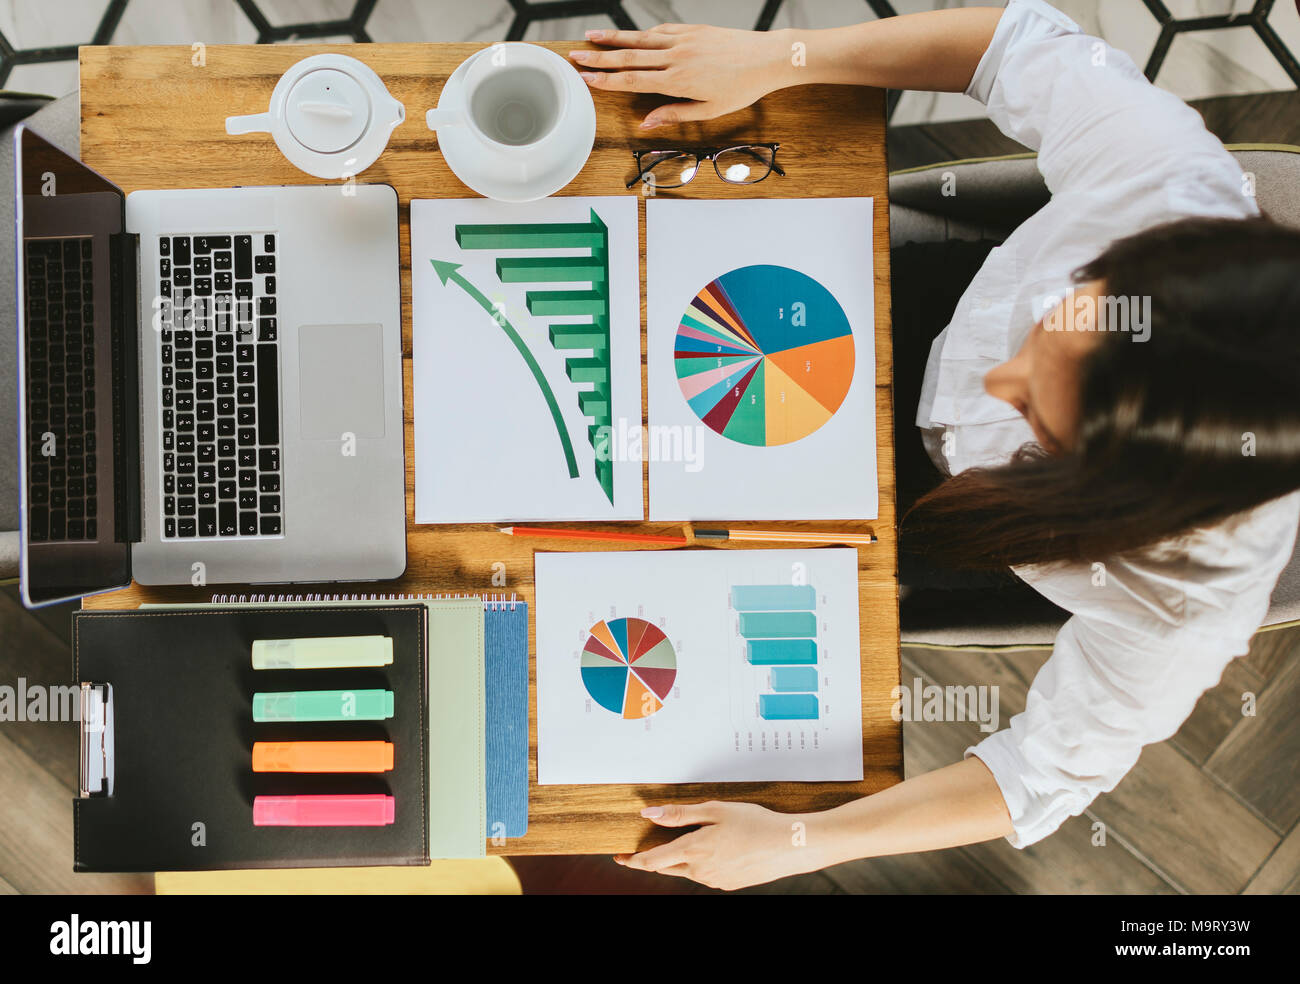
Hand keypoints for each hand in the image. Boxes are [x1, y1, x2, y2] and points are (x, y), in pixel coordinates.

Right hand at [569, 24, 794, 127]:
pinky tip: (627, 35)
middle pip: (628, 57)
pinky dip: (640, 33)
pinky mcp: (691, 30)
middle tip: (574, 56)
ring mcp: (682, 40)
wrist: (767, 57)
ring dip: (612, 39)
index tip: (584, 79)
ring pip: (639, 39)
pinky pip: (659, 32)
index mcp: (677, 81)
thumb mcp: (709, 111)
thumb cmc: (742, 87)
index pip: (632, 81)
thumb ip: (674, 115)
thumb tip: (645, 123)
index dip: (605, 81)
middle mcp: (675, 58)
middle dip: (598, 58)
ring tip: (590, 38)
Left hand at [614, 801, 829, 889]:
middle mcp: (700, 871)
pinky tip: (717, 848)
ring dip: (680, 858)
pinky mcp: (728, 884)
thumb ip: (679, 814)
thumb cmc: (754, 822)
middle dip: (653, 859)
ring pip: (687, 870)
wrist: (790, 845)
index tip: (619, 856)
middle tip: (643, 847)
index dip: (632, 859)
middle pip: (666, 867)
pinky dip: (701, 862)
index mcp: (693, 851)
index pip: (652, 860)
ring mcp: (715, 880)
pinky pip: (705, 874)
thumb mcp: (714, 810)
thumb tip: (649, 815)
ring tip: (693, 839)